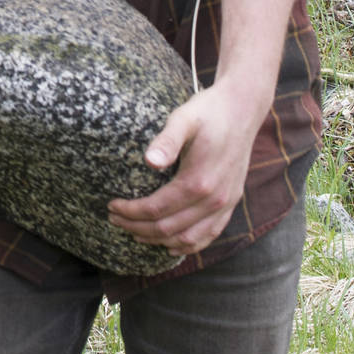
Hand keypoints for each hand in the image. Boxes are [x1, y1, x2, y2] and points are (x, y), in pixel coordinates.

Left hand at [106, 78, 266, 255]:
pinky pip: (210, 234)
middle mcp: (214, 199)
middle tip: (115, 220)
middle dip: (137, 227)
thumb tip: (149, 162)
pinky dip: (189, 245)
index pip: (156, 209)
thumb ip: (167, 141)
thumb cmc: (208, 112)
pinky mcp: (232, 202)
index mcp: (198, 181)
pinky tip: (171, 245)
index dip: (131, 212)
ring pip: (188, 238)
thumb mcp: (184, 119)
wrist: (242, 109)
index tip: (111, 207)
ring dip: (158, 240)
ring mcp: (225, 203)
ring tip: (135, 233)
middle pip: (168, 228)